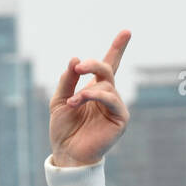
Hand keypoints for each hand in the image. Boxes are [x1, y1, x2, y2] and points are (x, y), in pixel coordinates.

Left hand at [49, 30, 131, 167]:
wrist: (66, 153)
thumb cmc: (63, 130)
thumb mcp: (59, 100)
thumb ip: (67, 80)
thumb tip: (75, 59)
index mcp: (94, 90)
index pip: (108, 65)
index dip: (117, 48)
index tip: (126, 32)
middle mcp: (107, 96)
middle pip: (107, 70)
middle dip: (93, 65)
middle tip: (79, 66)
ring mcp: (115, 107)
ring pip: (106, 85)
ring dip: (87, 90)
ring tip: (73, 101)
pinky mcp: (120, 119)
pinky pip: (112, 99)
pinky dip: (95, 96)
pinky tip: (80, 101)